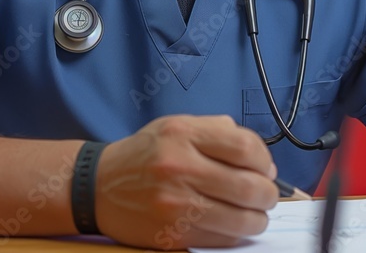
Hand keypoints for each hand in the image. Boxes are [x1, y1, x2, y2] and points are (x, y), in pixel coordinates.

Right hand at [95, 115, 278, 249]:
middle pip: (248, 187)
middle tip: (267, 195)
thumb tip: (259, 157)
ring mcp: (175, 204)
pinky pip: (220, 239)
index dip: (265, 160)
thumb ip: (217, 131)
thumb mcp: (176, 126)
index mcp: (183, 134)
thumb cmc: (143, 155)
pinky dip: (236, 234)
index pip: (245, 147)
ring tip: (255, 214)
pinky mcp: (171, 234)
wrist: (97, 186)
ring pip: (240, 219)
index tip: (266, 169)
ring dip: (258, 219)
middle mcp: (179, 167)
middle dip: (268, 194)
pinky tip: (234, 225)